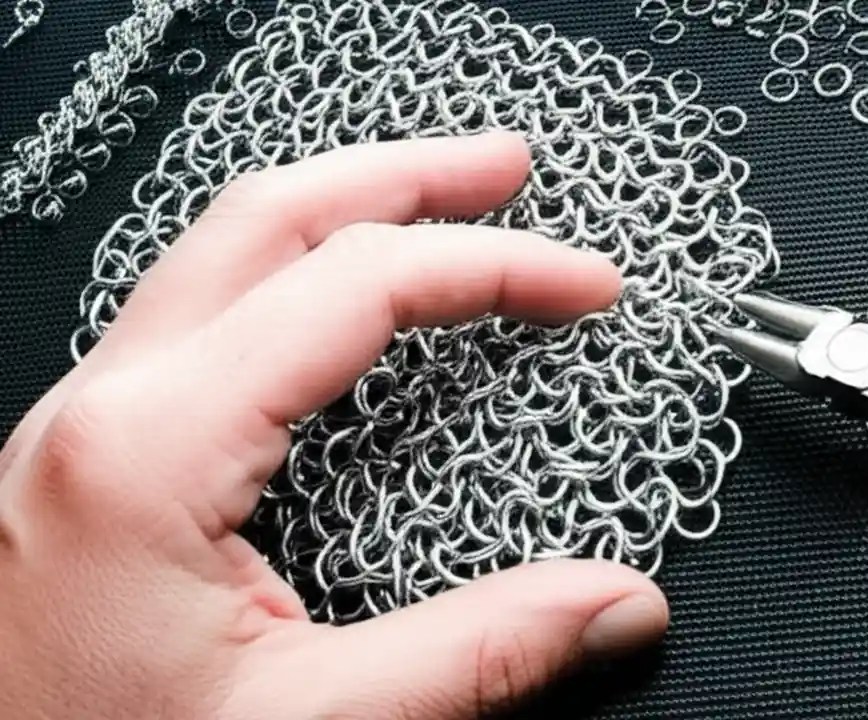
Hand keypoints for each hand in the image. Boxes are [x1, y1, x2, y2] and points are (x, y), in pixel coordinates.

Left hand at [0, 132, 667, 718]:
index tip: (584, 286)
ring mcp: (84, 428)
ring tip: (436, 206)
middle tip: (506, 171)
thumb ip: (477, 657)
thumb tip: (617, 603)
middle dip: (405, 176)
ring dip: (343, 209)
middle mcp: (101, 411)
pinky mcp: (90, 461)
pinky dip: (290, 275)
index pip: (354, 289)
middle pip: (271, 218)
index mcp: (148, 452)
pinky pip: (197, 315)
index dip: (491, 268)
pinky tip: (335, 306)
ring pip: (221, 252)